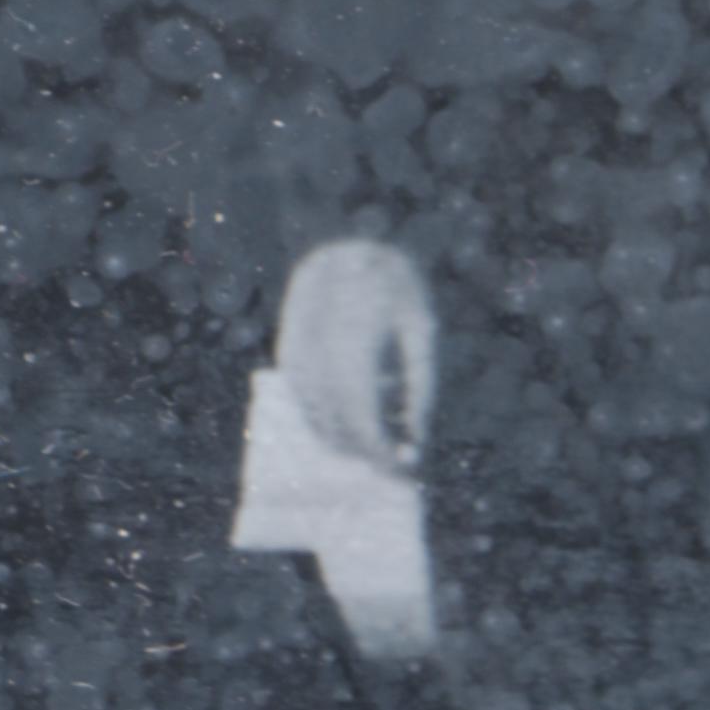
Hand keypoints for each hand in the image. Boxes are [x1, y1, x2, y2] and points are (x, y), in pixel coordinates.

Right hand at [277, 238, 435, 474]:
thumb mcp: (421, 330)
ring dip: (333, 435)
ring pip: (307, 406)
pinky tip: (343, 424)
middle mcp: (321, 334)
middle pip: (329, 412)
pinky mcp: (287, 338)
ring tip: (368, 450)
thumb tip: (415, 443)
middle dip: (356, 446)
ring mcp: (298, 336)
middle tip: (385, 467)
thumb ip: (419, 385)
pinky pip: (297, 390)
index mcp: (359, 327)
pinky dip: (317, 414)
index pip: (357, 405)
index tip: (395, 467)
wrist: (355, 242)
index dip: (374, 443)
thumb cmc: (399, 288)